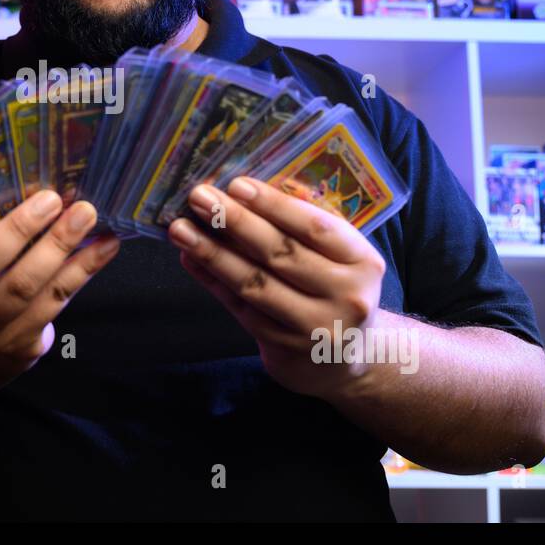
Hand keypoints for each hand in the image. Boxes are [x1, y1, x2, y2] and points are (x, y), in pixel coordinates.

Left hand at [168, 176, 385, 399]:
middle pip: (280, 254)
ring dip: (212, 253)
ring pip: (255, 284)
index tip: (236, 184)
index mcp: (364, 263)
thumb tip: (248, 191)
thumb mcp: (340, 256)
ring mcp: (314, 328)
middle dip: (234, 222)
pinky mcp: (284, 349)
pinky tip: (190, 259)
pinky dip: (212, 281)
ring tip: (181, 229)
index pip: (316, 228)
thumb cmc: (336, 289)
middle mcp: (345, 298)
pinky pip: (240, 308)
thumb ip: (306, 225)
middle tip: (199, 198)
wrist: (346, 360)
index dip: (274, 205)